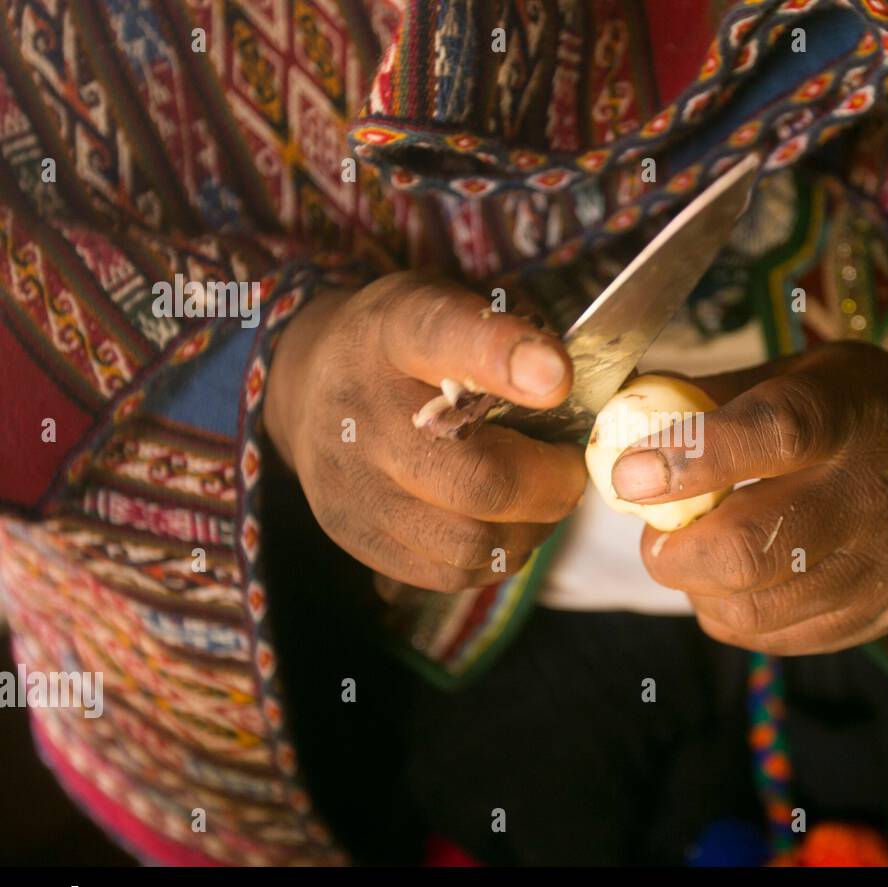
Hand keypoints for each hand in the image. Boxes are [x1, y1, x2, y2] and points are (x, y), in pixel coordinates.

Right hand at [264, 272, 585, 591]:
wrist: (312, 385)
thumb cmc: (402, 349)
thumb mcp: (449, 305)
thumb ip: (506, 334)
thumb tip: (560, 385)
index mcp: (394, 330)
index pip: (441, 335)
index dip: (504, 358)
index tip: (558, 377)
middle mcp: (360, 409)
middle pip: (476, 479)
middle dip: (550, 485)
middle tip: (567, 467)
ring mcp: (351, 482)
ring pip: (470, 542)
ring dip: (528, 528)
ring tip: (538, 498)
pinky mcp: (352, 533)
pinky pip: (447, 572)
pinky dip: (495, 557)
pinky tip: (503, 524)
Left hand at [611, 342, 887, 652]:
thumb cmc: (869, 408)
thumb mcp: (807, 372)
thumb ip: (719, 395)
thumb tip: (628, 418)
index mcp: (847, 414)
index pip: (770, 436)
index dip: (690, 459)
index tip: (629, 476)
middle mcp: (872, 493)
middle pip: (751, 548)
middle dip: (673, 552)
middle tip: (654, 536)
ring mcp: (881, 565)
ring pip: (753, 608)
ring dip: (696, 589)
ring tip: (693, 557)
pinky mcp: (881, 613)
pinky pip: (776, 637)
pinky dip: (733, 616)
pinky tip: (736, 583)